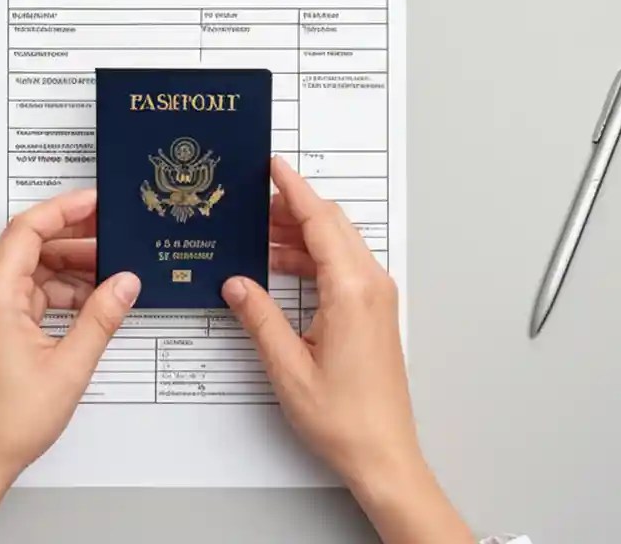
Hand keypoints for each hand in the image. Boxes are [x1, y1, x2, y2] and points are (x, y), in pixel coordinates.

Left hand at [0, 189, 139, 543]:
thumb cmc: (6, 420)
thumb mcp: (70, 365)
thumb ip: (102, 316)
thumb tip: (125, 283)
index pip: (29, 228)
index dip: (67, 209)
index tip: (97, 201)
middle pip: (31, 244)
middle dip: (75, 239)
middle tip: (114, 238)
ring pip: (33, 268)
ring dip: (70, 268)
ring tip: (110, 274)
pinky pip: (29, 292)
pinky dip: (60, 292)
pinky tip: (90, 302)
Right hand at [222, 157, 472, 543]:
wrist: (383, 453)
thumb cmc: (344, 418)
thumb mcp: (287, 367)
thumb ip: (259, 318)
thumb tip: (237, 284)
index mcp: (351, 291)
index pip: (320, 221)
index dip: (293, 190)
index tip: (273, 166)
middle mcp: (371, 287)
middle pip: (331, 227)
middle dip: (292, 209)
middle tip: (254, 202)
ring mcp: (377, 299)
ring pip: (337, 247)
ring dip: (301, 236)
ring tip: (260, 237)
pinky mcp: (375, 314)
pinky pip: (343, 269)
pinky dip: (313, 260)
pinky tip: (282, 269)